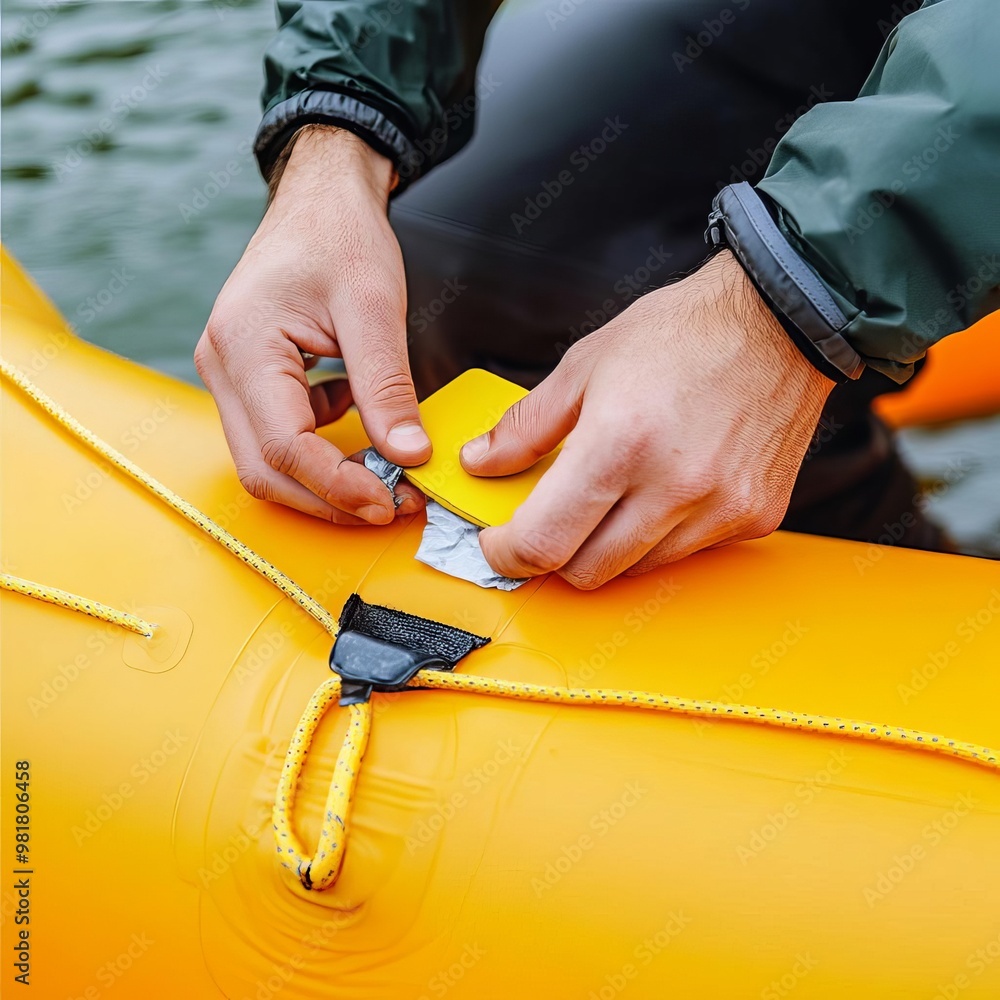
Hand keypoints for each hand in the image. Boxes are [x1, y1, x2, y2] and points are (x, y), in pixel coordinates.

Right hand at [195, 126, 428, 524]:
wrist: (320, 200)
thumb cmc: (341, 237)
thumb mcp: (374, 308)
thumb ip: (388, 387)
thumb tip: (408, 456)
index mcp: (244, 347)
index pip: (283, 446)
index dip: (337, 485)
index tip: (391, 501)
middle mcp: (222, 366)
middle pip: (265, 470)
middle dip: (330, 498)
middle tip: (394, 504)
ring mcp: (229, 375)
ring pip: (267, 461)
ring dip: (325, 481)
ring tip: (385, 476)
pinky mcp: (248, 379)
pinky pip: (276, 436)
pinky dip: (318, 450)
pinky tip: (355, 423)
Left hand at [460, 251, 833, 587]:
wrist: (779, 320)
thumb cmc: (683, 334)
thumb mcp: (586, 365)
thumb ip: (526, 426)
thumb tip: (482, 463)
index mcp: (620, 442)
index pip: (545, 542)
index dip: (507, 553)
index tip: (500, 544)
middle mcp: (674, 486)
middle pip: (587, 572)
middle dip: (555, 554)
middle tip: (549, 520)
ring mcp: (719, 508)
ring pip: (636, 570)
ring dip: (609, 546)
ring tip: (615, 493)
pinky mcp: (754, 518)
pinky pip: (687, 554)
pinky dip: (660, 536)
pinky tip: (665, 490)